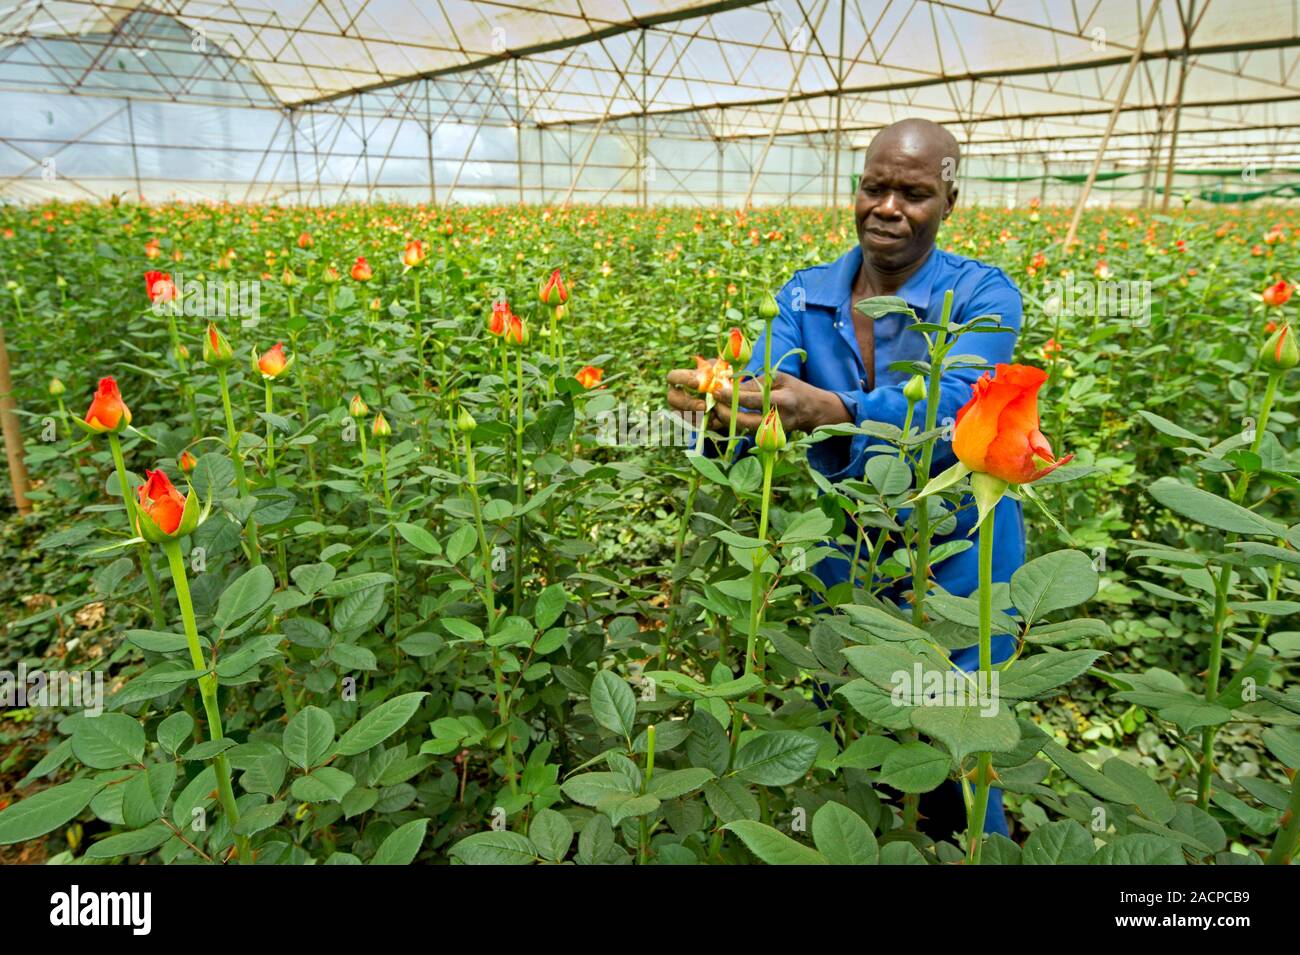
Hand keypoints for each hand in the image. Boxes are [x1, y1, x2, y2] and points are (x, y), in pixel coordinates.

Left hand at [666, 369, 851, 435]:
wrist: (813, 411)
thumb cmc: (796, 389)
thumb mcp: (779, 378)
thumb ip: (756, 383)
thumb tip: (731, 385)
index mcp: (782, 401)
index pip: (751, 400)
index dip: (731, 396)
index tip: (716, 391)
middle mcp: (777, 419)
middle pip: (745, 421)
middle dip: (725, 413)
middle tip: (713, 402)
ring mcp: (773, 431)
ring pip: (743, 429)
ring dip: (727, 419)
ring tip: (716, 408)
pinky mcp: (769, 437)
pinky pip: (747, 431)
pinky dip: (734, 423)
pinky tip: (725, 415)